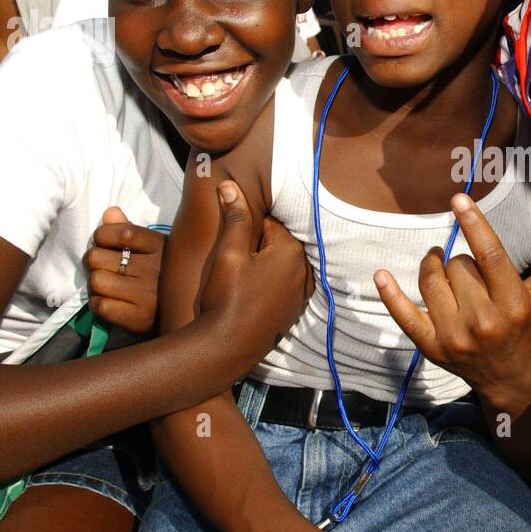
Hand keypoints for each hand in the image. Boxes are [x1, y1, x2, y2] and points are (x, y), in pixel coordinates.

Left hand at [82, 207, 165, 334]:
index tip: (104, 243)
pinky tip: (110, 301)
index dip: (101, 236)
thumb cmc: (164, 274)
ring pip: (96, 281)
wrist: (186, 312)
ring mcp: (147, 295)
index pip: (118, 232)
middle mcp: (155, 269)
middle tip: (105, 267)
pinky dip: (98, 304)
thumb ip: (129, 229)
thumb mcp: (154, 248)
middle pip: (96, 258)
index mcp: (160, 245)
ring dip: (96, 284)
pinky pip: (100, 306)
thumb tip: (110, 212)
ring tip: (108, 285)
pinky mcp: (139, 319)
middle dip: (96, 262)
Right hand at [198, 180, 312, 361]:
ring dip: (264, 265)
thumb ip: (235, 218)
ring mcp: (303, 291)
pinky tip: (251, 293)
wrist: (227, 346)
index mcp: (291, 251)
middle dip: (258, 246)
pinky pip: (285, 283)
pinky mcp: (296, 308)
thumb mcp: (228, 253)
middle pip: (278, 243)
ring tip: (242, 279)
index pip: (269, 223)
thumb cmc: (226, 298)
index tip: (232, 245)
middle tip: (235, 264)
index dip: (246, 231)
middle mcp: (304, 270)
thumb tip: (230, 185)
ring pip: (282, 264)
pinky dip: (271, 283)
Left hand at [373, 193, 530, 402]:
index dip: (473, 224)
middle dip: (463, 262)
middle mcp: (483, 322)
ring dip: (434, 267)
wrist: (512, 382)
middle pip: (458, 266)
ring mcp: (454, 337)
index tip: (459, 200)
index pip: (489, 256)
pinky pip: (405, 315)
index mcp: (513, 304)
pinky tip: (380, 275)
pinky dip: (390, 294)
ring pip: (432, 281)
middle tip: (471, 273)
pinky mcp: (432, 348)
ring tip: (442, 267)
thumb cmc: (528, 331)